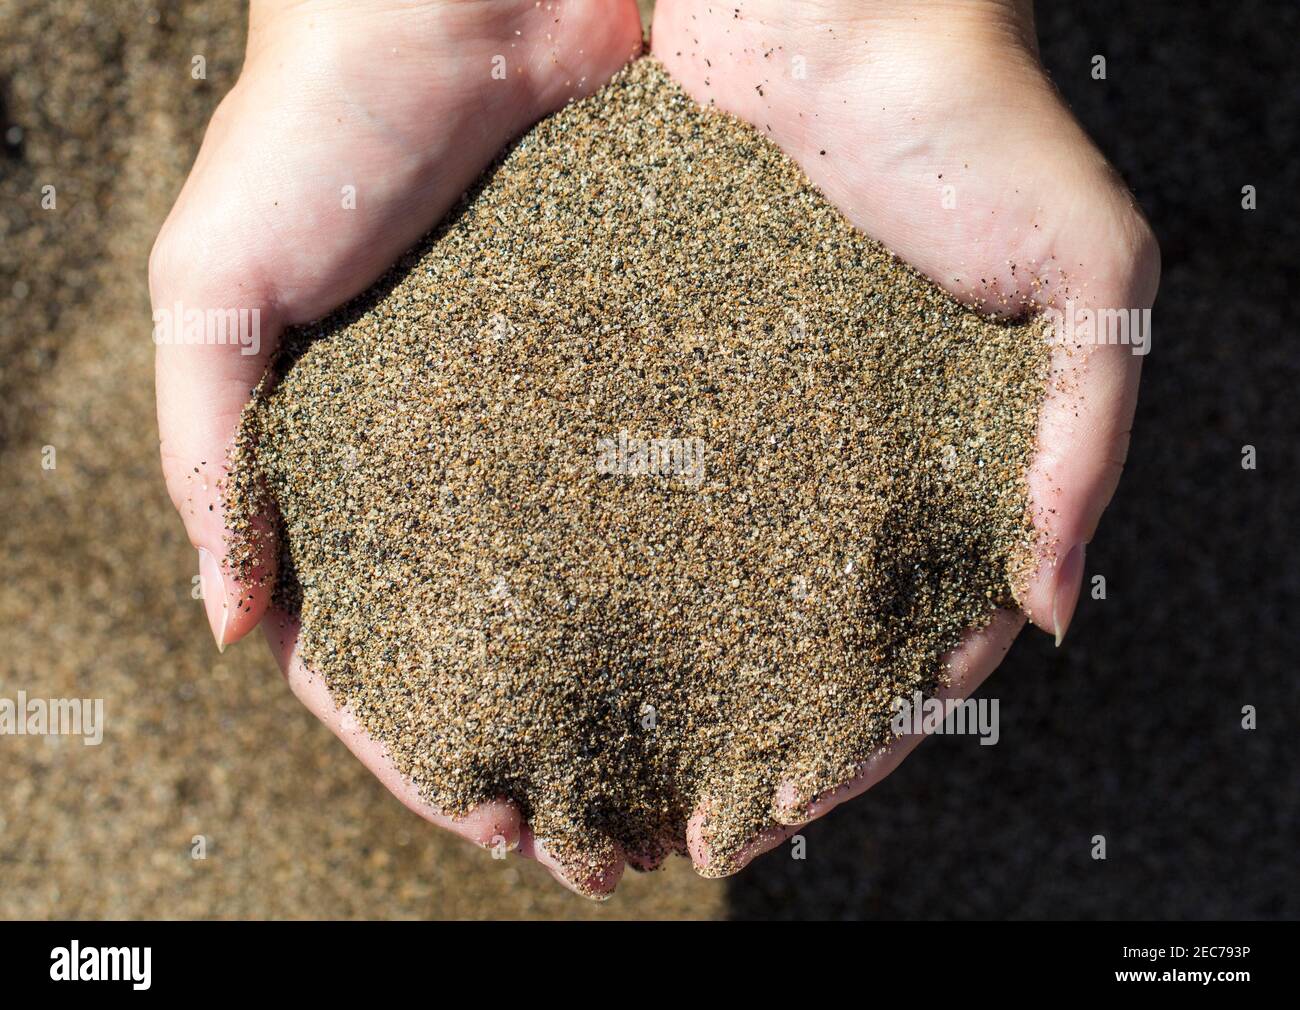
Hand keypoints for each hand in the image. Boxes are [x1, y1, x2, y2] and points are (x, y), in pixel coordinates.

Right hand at [150, 0, 642, 895]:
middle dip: (551, 748)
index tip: (495, 817)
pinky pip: (684, 488)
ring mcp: (565, 419)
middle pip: (509, 640)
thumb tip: (232, 627)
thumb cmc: (316, 124)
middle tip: (607, 841)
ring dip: (642, 695)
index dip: (427, 745)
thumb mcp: (214, 290)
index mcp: (359, 465)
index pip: (382, 646)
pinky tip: (749, 650)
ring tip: (689, 785)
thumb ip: (213, 450)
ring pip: (605, 588)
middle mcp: (471, 460)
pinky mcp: (653, 357)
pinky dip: (709, 575)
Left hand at [650, 0, 1159, 872]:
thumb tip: (1052, 603)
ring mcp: (745, 426)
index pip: (900, 645)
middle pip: (787, 641)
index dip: (849, 742)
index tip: (775, 815)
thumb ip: (1084, 433)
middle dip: (742, 745)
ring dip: (660, 688)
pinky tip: (548, 633)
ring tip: (605, 776)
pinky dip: (597, 570)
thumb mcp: (1087, 271)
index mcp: (936, 468)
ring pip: (700, 588)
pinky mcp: (663, 369)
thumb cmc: (980, 122)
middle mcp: (833, 464)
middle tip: (679, 835)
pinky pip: (625, 487)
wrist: (840, 3)